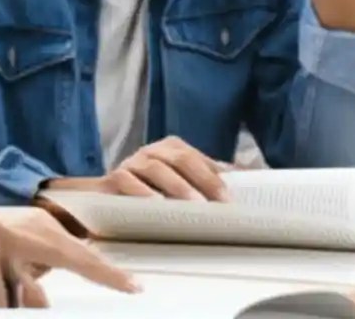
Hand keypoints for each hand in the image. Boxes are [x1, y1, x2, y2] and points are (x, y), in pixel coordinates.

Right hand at [48, 136, 229, 201]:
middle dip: (202, 180)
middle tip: (219, 203)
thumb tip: (248, 176)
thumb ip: (209, 178)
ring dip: (177, 186)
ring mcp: (131, 163)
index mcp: (170, 148)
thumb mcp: (181, 183)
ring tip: (194, 204)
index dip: (214, 177)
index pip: (195, 158)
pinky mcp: (113, 179)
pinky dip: (142, 191)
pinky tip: (156, 203)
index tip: (229, 199)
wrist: (106, 198)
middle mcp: (151, 152)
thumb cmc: (151, 192)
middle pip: (180, 159)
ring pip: (156, 168)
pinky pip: (127, 180)